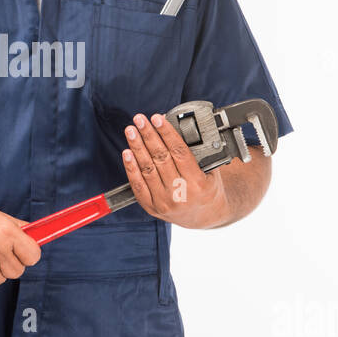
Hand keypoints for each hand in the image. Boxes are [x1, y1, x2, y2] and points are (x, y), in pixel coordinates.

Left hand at [122, 112, 227, 229]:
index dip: (166, 133)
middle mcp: (179, 193)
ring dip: (137, 147)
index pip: (179, 152)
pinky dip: (131, 168)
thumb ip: (198, 153)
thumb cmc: (207, 190)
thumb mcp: (211, 171)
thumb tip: (174, 127)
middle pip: (160, 158)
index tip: (157, 119)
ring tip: (131, 131)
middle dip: (148, 136)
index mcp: (197, 183)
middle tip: (140, 120)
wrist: (203, 217)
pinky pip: (138, 185)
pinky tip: (127, 152)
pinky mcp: (151, 207)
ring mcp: (164, 202)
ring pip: (147, 169)